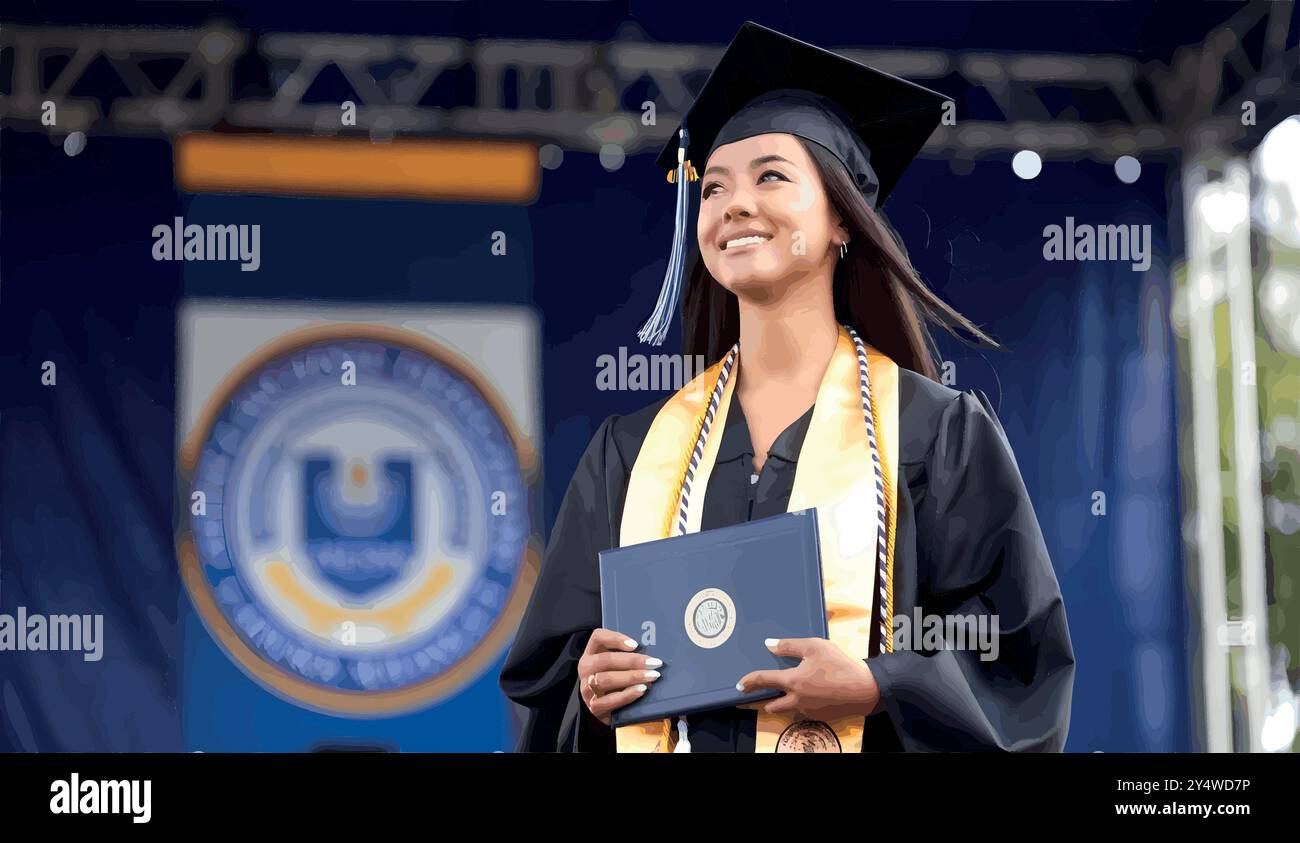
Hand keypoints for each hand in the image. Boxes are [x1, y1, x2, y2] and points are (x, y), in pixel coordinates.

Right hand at [577, 628, 664, 726]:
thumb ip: (629, 657)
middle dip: (632, 661)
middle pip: (605, 660)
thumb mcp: (619, 666)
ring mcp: (587, 689)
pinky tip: (641, 690)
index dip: (615, 639)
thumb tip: (650, 654)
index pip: (597, 637)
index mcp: (591, 653)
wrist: (610, 710)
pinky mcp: (594, 707)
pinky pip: (608, 700)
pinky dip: (626, 695)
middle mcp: (586, 669)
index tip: (636, 644)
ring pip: (605, 679)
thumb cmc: (619, 682)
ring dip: (631, 677)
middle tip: (653, 663)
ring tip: (651, 676)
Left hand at [737, 637, 881, 719]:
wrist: (865, 690)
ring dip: (783, 704)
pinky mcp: (820, 717)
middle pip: (771, 706)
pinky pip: (804, 712)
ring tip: (786, 693)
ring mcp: (808, 711)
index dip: (749, 682)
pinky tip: (810, 695)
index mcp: (793, 681)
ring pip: (788, 710)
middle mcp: (797, 700)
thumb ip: (790, 646)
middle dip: (763, 702)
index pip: (764, 681)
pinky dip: (801, 705)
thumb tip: (769, 644)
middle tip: (758, 696)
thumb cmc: (839, 665)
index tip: (739, 686)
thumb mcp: (815, 647)